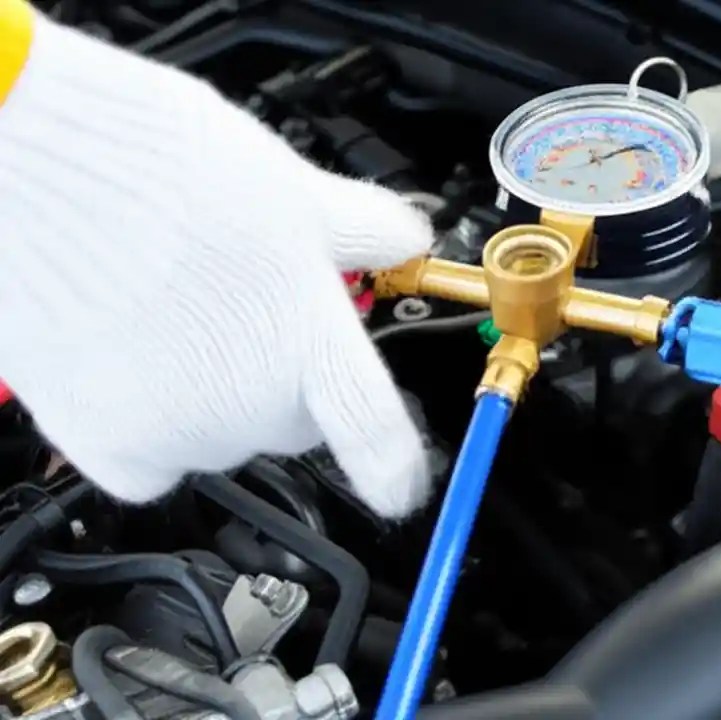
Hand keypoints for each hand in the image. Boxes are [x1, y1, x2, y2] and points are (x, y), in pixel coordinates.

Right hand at [0, 15, 439, 516]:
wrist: (30, 167)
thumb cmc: (154, 168)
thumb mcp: (289, 186)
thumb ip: (361, 228)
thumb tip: (403, 237)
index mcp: (310, 339)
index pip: (377, 434)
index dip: (398, 470)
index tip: (402, 487)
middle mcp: (250, 401)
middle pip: (295, 421)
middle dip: (286, 380)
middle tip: (243, 313)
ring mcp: (176, 432)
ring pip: (222, 436)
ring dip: (212, 396)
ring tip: (172, 315)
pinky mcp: (102, 442)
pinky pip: (149, 461)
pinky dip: (149, 425)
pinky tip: (131, 362)